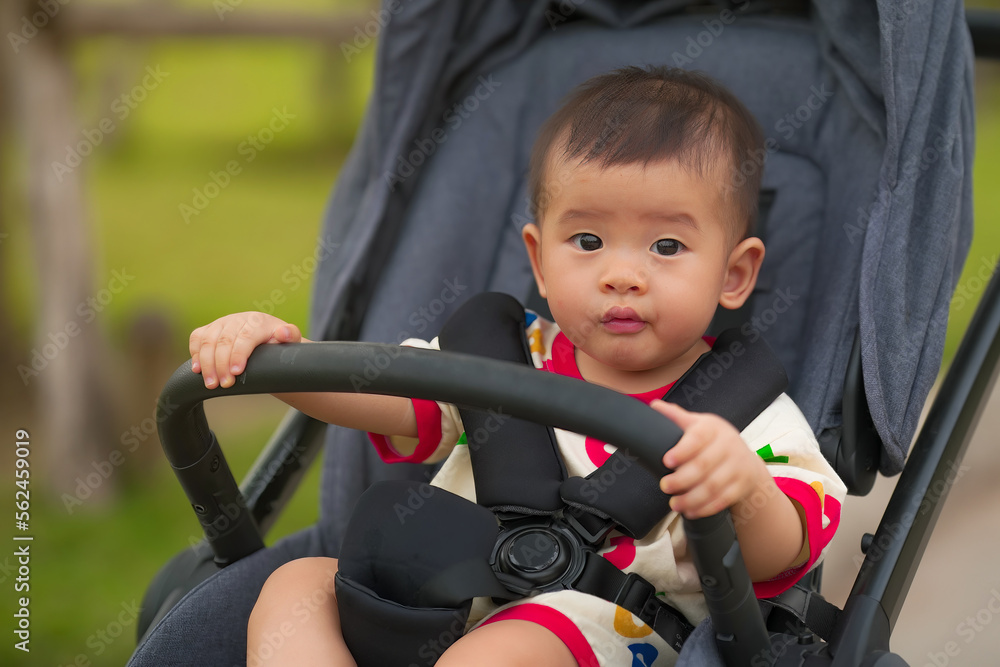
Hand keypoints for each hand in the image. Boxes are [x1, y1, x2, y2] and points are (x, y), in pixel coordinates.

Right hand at [189, 312, 302, 388]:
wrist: (266, 339)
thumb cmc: (279, 344)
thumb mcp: (290, 341)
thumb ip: (291, 336)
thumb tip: (284, 333)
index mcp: (258, 321)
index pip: (245, 337)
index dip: (238, 355)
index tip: (236, 373)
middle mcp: (237, 319)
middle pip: (224, 340)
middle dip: (221, 364)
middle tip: (224, 384)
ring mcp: (221, 323)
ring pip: (207, 340)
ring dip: (206, 363)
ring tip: (210, 383)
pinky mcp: (209, 329)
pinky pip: (197, 338)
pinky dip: (194, 353)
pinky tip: (198, 370)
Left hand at [651, 400, 769, 518]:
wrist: (746, 460)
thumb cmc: (713, 441)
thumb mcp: (698, 425)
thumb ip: (676, 417)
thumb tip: (654, 405)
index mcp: (713, 428)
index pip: (698, 438)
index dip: (682, 450)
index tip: (666, 461)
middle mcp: (728, 445)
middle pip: (704, 465)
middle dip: (682, 479)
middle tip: (665, 486)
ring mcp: (738, 466)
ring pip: (713, 486)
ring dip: (691, 498)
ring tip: (674, 504)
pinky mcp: (743, 485)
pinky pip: (723, 500)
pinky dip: (705, 508)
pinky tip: (690, 511)